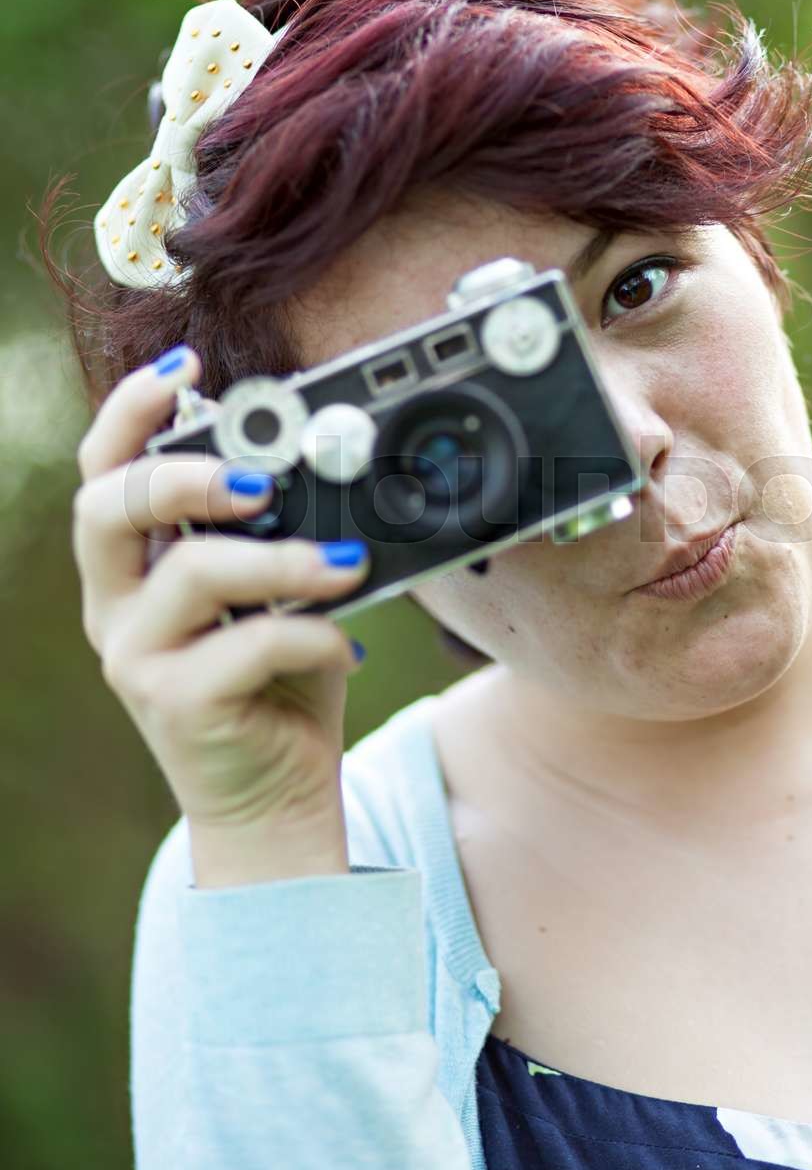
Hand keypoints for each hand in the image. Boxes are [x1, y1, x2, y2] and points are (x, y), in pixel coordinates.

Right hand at [73, 346, 371, 880]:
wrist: (275, 800)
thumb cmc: (276, 685)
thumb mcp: (273, 596)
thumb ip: (274, 538)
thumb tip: (323, 467)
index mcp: (133, 566)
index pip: (105, 471)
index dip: (132, 412)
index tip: (187, 369)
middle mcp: (115, 605)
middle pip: (109, 506)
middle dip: (186, 473)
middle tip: (262, 480)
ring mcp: (135, 656)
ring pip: (192, 572)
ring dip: (282, 559)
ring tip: (344, 568)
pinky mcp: (174, 703)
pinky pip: (248, 644)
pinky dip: (312, 632)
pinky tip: (348, 644)